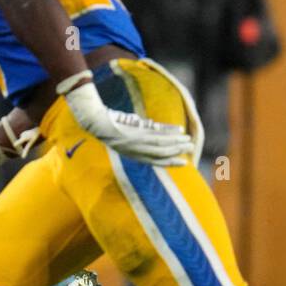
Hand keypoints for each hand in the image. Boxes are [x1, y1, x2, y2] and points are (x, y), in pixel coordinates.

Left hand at [63, 80, 193, 165]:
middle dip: (177, 151)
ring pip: (162, 143)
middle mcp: (136, 150)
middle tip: (190, 148)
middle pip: (162, 153)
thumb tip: (152, 126)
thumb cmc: (109, 127)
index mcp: (133, 155)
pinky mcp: (136, 131)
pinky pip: (156, 132)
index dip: (170, 163)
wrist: (95, 122)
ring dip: (177, 142)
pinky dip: (169, 130)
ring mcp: (137, 141)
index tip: (184, 162)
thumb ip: (138, 135)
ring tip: (188, 140)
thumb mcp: (123, 136)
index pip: (155, 162)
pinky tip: (179, 129)